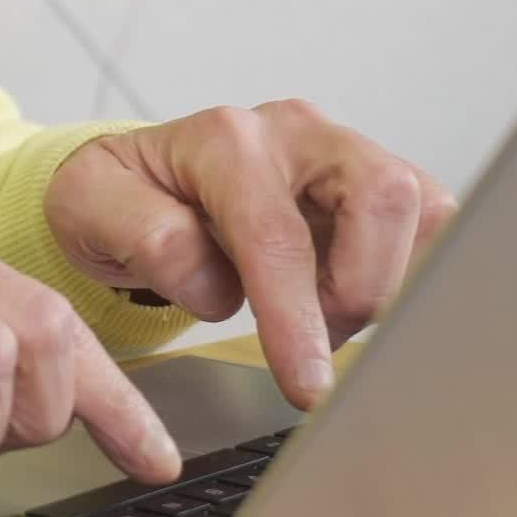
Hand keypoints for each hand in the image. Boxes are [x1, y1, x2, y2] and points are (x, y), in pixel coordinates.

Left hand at [44, 101, 457, 409]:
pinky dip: (405, 273)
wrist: (137, 179)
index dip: (298, 316)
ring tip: (324, 316)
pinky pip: (429, 225)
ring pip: (422, 208)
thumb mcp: (88, 211)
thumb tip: (215, 281)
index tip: (307, 383)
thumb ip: (143, 238)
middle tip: (318, 339)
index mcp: (224, 140)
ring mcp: (343, 152)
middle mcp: (295, 133)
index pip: (279, 233)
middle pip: (385, 195)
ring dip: (388, 281)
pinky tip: (349, 296)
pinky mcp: (374, 181)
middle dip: (363, 287)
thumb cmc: (118, 197)